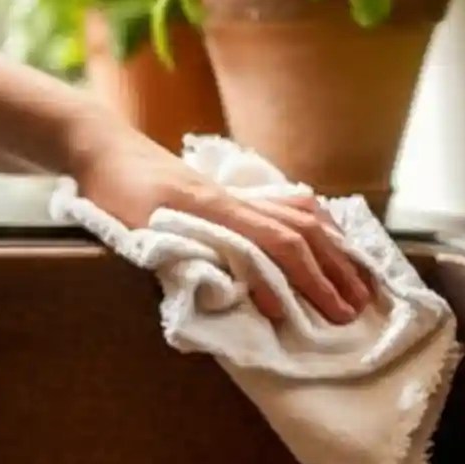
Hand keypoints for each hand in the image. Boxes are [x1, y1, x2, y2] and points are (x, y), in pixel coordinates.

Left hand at [69, 122, 371, 323]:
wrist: (104, 149)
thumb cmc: (113, 193)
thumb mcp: (136, 231)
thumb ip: (177, 256)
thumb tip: (222, 291)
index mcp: (214, 209)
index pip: (276, 243)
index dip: (303, 280)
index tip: (322, 314)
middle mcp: (236, 199)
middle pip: (302, 232)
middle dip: (334, 273)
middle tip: (357, 311)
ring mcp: (238, 194)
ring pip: (303, 217)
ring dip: (335, 253)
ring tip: (360, 283)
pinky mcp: (235, 195)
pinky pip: (292, 207)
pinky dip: (320, 227)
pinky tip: (333, 242)